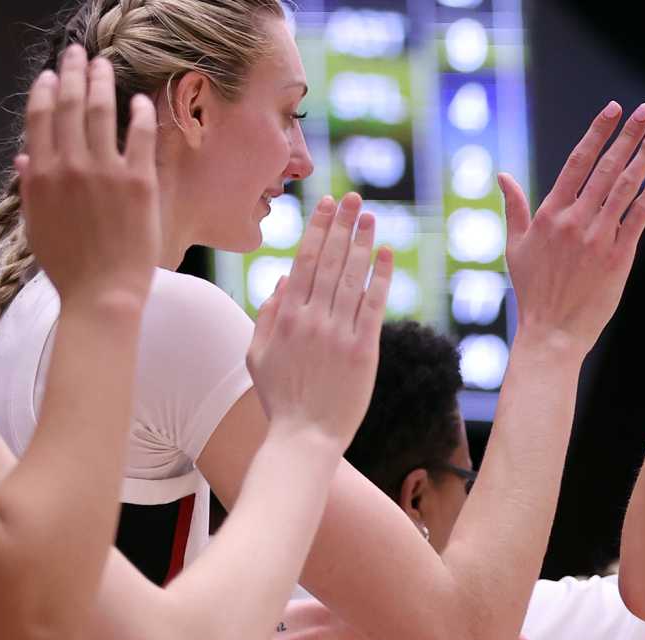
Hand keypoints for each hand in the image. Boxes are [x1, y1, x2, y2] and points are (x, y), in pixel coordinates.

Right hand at [18, 46, 159, 309]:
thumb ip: (31, 187)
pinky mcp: (138, 182)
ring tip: (104, 65)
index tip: (50, 76)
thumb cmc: (68, 267)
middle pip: (70, 104)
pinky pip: (140, 136)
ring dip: (102, 81)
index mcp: (41, 174)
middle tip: (78, 54)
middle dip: (73, 73)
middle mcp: (70, 165)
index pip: (40, 117)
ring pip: (102, 111)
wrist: (102, 294)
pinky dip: (139, 113)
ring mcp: (105, 171)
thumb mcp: (36, 225)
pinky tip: (139, 101)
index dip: (46, 91)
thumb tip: (24, 158)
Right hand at [247, 194, 395, 449]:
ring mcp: (339, 333)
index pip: (304, 260)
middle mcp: (312, 319)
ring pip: (352, 277)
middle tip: (354, 198)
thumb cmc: (279, 400)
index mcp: (285, 316)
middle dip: (342, 224)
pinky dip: (381, 277)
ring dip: (363, 242)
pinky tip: (387, 254)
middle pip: (330, 260)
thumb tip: (283, 280)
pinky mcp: (363, 350)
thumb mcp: (257, 356)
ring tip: (371, 216)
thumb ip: (267, 315)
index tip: (327, 203)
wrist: (304, 437)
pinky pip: (374, 305)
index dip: (317, 228)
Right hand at [498, 103, 644, 350]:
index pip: (577, 161)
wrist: (551, 332)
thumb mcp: (516, 247)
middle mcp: (575, 219)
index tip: (614, 110)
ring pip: (626, 186)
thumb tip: (503, 175)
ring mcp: (598, 237)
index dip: (598, 133)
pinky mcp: (618, 256)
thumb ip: (515, 208)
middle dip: (629, 135)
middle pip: (607, 167)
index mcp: (550, 212)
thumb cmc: (533, 292)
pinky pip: (639, 216)